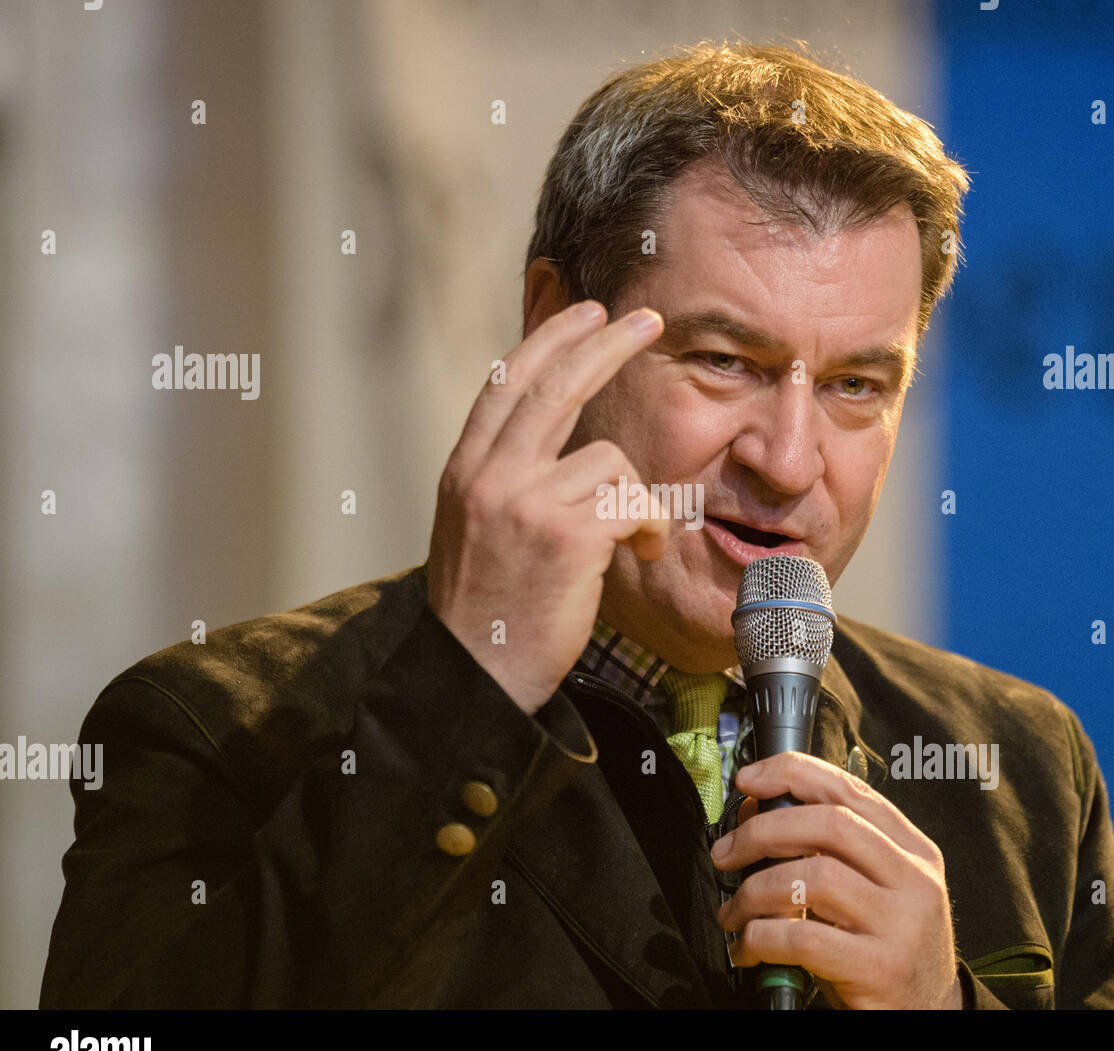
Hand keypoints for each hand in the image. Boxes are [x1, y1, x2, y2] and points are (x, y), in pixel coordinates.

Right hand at [426, 300, 667, 714]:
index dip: (551, 339)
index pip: (508, 383)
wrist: (474, 676)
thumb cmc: (487, 610)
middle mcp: (487, 476)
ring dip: (635, 498)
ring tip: (631, 541)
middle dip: (606, 343)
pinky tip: (637, 555)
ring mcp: (524, 503)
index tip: (585, 311)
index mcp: (464, 471)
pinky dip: (648, 527)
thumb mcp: (477, 528)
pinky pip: (633, 501)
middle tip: (644, 320)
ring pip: (608, 458)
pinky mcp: (566, 535)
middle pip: (556, 386)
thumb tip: (561, 440)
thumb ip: (508, 478)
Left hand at [711, 752, 963, 1009]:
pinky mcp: (881, 967)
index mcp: (913, 849)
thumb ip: (822, 848)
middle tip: (726, 854)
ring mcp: (902, 923)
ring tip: (733, 912)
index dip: (793, 774)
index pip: (850, 791)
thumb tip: (755, 810)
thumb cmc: (883, 945)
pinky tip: (747, 948)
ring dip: (755, 891)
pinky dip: (761, 937)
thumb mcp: (866, 889)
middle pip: (829, 825)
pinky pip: (803, 937)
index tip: (748, 779)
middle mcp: (914, 879)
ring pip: (813, 878)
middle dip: (763, 832)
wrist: (928, 1014)